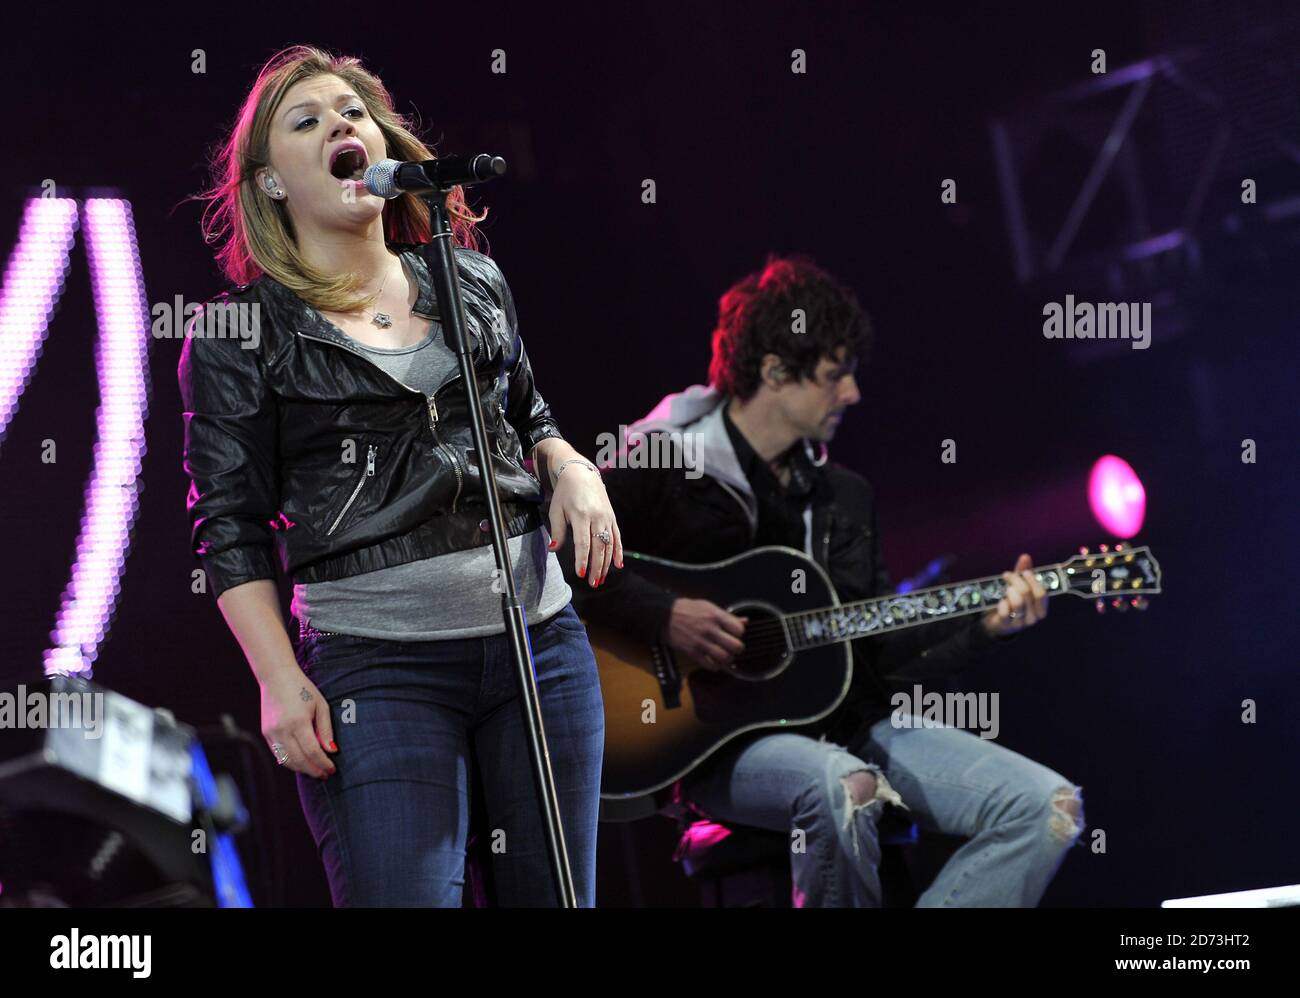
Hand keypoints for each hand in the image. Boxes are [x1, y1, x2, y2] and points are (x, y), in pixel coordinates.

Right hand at [260, 666, 336, 779]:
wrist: (276, 677)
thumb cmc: (302, 688)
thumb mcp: (320, 705)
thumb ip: (325, 729)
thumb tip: (331, 750)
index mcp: (298, 722)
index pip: (312, 751)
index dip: (323, 763)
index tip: (332, 769)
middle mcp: (282, 730)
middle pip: (299, 760)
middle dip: (313, 770)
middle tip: (325, 774)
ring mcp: (271, 733)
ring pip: (287, 761)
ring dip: (302, 769)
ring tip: (315, 770)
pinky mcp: (266, 733)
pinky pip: (278, 754)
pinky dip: (290, 762)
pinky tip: (301, 762)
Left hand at [545, 460, 623, 586]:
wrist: (581, 474)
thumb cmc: (565, 493)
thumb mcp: (556, 510)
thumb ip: (557, 531)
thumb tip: (553, 550)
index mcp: (581, 515)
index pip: (583, 542)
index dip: (582, 559)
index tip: (580, 574)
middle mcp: (596, 517)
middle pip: (598, 546)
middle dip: (596, 567)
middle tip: (592, 583)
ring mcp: (606, 517)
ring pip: (609, 544)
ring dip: (606, 564)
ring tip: (601, 579)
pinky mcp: (612, 517)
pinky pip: (617, 537)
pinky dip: (618, 551)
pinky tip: (618, 565)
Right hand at [667, 598, 748, 671]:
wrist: (665, 616)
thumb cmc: (687, 610)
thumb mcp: (708, 606)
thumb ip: (727, 616)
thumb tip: (744, 621)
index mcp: (715, 616)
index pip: (739, 630)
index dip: (739, 633)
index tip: (735, 634)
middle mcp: (710, 630)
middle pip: (736, 646)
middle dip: (737, 648)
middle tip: (733, 647)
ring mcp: (701, 642)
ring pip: (725, 658)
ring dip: (727, 658)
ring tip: (724, 655)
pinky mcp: (693, 653)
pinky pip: (711, 665)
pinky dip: (715, 665)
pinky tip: (713, 660)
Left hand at [981, 552, 1047, 636]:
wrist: (996, 620)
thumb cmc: (1012, 600)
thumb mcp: (1019, 585)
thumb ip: (1023, 572)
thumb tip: (1025, 557)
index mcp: (1041, 608)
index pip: (1042, 594)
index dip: (1033, 581)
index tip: (1024, 572)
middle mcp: (1033, 617)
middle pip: (1028, 594)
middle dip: (1017, 581)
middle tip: (1008, 575)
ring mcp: (1020, 623)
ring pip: (1018, 602)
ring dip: (1009, 591)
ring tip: (1005, 588)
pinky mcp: (1006, 625)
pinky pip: (1005, 612)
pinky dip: (1002, 603)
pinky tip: (1000, 601)